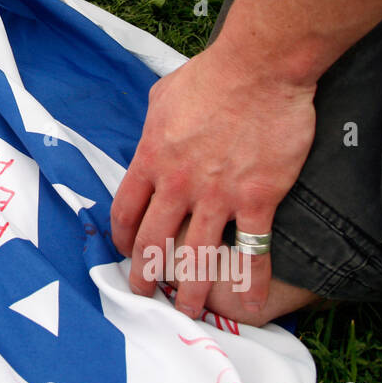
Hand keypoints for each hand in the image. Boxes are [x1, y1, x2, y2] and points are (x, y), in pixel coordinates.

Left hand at [110, 43, 316, 318]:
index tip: (125, 251)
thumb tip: (150, 140)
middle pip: (153, 242)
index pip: (125, 209)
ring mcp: (217, 195)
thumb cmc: (211, 76)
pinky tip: (250, 305)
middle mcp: (178, 184)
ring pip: (197, 256)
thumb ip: (153, 128)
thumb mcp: (163, 98)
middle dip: (146, 274)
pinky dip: (251, 281)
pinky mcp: (256, 198)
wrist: (259, 70)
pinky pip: (253, 250)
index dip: (122, 236)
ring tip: (188, 312)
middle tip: (145, 293)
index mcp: (151, 158)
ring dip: (191, 290)